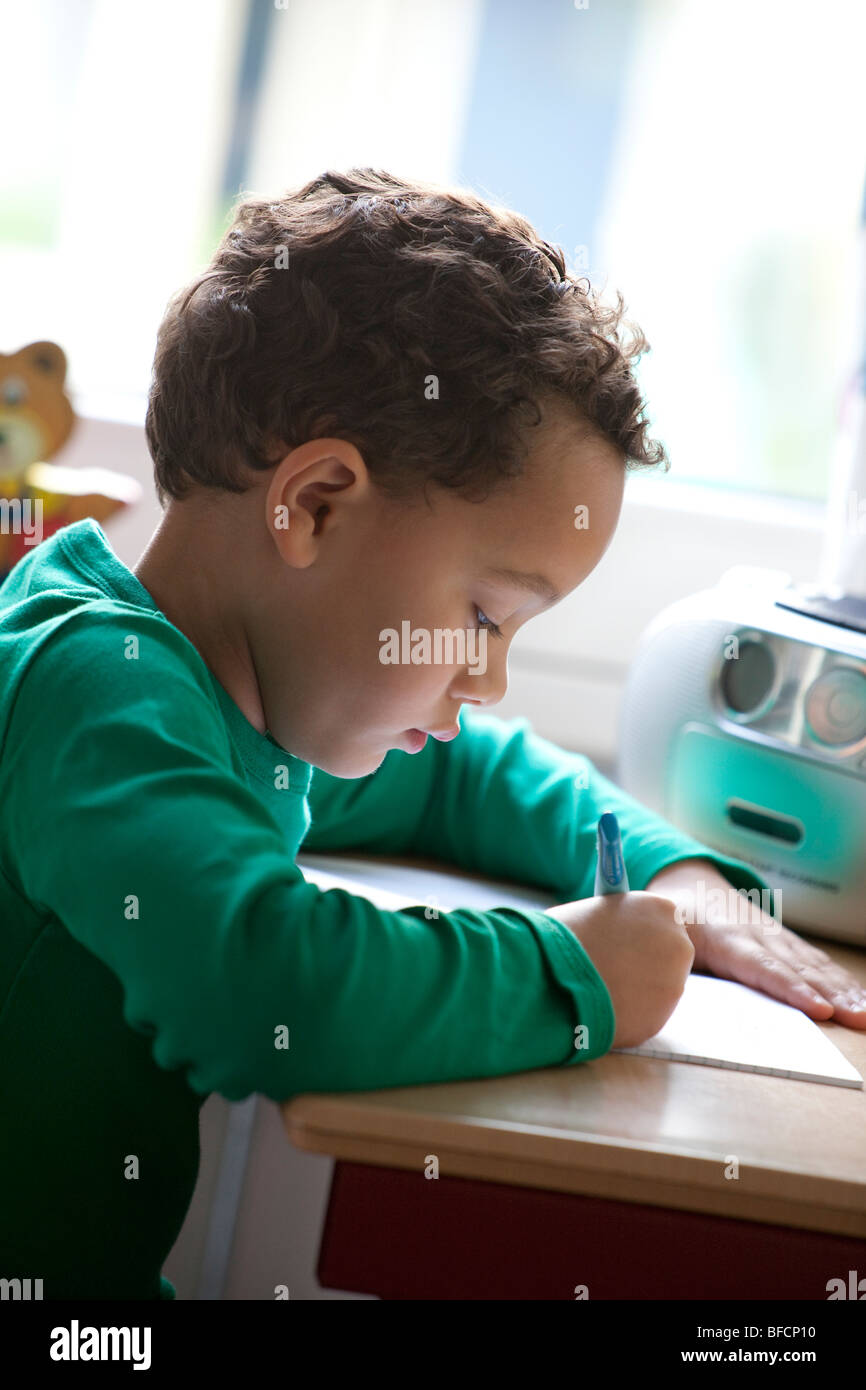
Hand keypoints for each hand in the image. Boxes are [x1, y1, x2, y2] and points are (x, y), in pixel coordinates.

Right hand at [546, 890, 693, 1048]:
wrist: (552, 976)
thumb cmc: (564, 937)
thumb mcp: (597, 913)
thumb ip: (620, 925)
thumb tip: (622, 939)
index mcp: (662, 909)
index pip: (662, 923)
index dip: (641, 936)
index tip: (626, 945)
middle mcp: (678, 944)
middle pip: (667, 957)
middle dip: (645, 965)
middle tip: (615, 971)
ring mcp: (673, 984)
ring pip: (657, 989)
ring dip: (636, 991)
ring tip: (602, 990)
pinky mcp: (661, 1019)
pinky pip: (645, 1015)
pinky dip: (627, 1014)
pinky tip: (602, 1007)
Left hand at [645, 858, 865, 1028]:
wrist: (689, 882)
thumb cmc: (672, 916)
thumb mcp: (661, 930)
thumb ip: (667, 954)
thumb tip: (667, 983)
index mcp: (725, 937)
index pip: (761, 966)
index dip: (790, 988)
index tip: (818, 1009)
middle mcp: (757, 934)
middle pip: (797, 968)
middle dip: (831, 994)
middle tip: (858, 1018)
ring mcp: (775, 936)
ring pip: (813, 964)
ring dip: (843, 989)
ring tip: (865, 1014)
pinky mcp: (785, 941)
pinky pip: (816, 961)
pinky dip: (840, 979)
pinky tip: (860, 999)